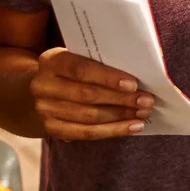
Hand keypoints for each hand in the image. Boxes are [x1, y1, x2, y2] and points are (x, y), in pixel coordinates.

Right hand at [28, 47, 153, 139]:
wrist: (44, 87)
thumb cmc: (73, 69)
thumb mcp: (80, 57)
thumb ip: (101, 62)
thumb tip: (138, 76)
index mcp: (50, 61)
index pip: (81, 69)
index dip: (108, 78)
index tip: (134, 84)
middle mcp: (43, 85)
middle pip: (87, 95)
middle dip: (121, 99)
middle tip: (147, 101)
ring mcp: (44, 110)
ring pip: (89, 117)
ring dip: (121, 117)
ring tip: (143, 114)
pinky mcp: (51, 129)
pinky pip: (86, 133)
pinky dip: (112, 131)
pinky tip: (131, 127)